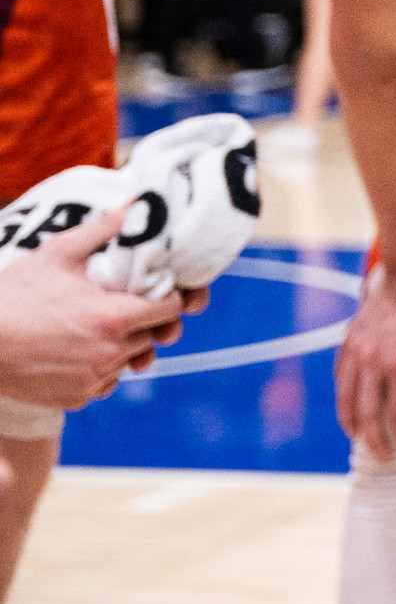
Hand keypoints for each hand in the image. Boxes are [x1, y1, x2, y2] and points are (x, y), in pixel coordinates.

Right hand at [0, 208, 188, 408]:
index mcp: (114, 318)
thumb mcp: (58, 253)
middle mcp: (110, 354)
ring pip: (130, 360)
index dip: (168, 295)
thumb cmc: (14, 294)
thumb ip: (105, 229)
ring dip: (124, 345)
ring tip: (98, 327)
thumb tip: (139, 205)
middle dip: (146, 319)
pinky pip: (105, 383)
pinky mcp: (76, 398)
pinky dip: (100, 369)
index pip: (172, 309)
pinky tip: (80, 350)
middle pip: (154, 335)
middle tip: (123, 305)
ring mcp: (93, 380)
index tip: (156, 288)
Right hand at [334, 265, 395, 460]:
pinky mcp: (347, 343)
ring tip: (361, 441)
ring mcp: (357, 353)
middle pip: (366, 415)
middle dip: (374, 441)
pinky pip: (340, 379)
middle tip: (384, 458)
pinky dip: (342, 399)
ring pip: (346, 399)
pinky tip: (350, 410)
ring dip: (351, 425)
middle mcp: (373, 362)